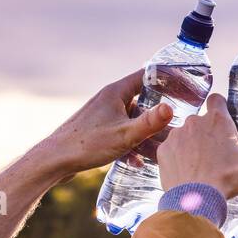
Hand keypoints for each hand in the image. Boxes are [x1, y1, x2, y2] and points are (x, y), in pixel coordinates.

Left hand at [35, 69, 173, 182]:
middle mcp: (108, 100)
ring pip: (131, 119)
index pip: (146, 76)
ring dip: (145, 132)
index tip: (184, 85)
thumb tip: (171, 108)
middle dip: (158, 112)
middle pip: (141, 99)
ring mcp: (101, 115)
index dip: (166, 79)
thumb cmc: (87, 145)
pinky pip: (119, 132)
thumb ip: (150, 122)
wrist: (53, 161)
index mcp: (115, 93)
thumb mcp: (125, 134)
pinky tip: (136, 161)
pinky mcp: (95, 130)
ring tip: (161, 146)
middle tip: (178, 121)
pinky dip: (130, 143)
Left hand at [157, 93, 237, 197]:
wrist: (195, 199)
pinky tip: (185, 172)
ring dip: (190, 145)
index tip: (224, 120)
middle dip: (207, 133)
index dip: (220, 108)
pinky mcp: (163, 151)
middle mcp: (194, 122)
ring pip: (184, 135)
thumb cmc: (226, 178)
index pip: (216, 99)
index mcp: (217, 120)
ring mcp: (176, 135)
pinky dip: (177, 158)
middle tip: (217, 153)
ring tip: (200, 165)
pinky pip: (171, 150)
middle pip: (201, 120)